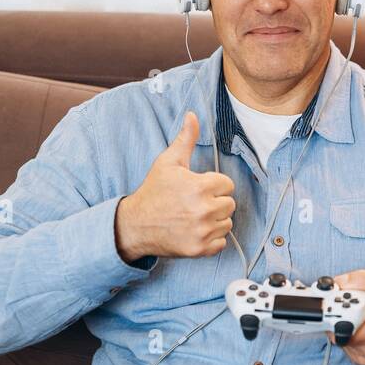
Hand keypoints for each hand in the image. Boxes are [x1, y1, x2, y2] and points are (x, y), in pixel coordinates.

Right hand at [115, 110, 236, 260]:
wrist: (135, 225)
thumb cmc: (154, 192)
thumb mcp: (168, 162)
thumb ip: (185, 139)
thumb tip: (192, 115)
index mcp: (200, 187)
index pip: (227, 184)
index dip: (214, 185)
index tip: (199, 188)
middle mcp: (203, 210)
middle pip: (229, 204)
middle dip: (215, 202)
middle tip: (195, 203)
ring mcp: (202, 232)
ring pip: (226, 223)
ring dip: (214, 221)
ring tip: (194, 217)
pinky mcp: (199, 249)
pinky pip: (220, 243)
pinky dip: (211, 239)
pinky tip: (195, 231)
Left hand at [330, 270, 364, 364]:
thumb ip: (361, 279)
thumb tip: (335, 283)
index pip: (340, 325)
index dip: (337, 308)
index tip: (342, 299)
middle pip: (334, 329)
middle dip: (340, 311)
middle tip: (356, 303)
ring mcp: (364, 358)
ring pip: (336, 335)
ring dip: (344, 319)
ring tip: (362, 312)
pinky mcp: (359, 359)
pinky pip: (342, 340)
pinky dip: (347, 328)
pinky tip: (361, 321)